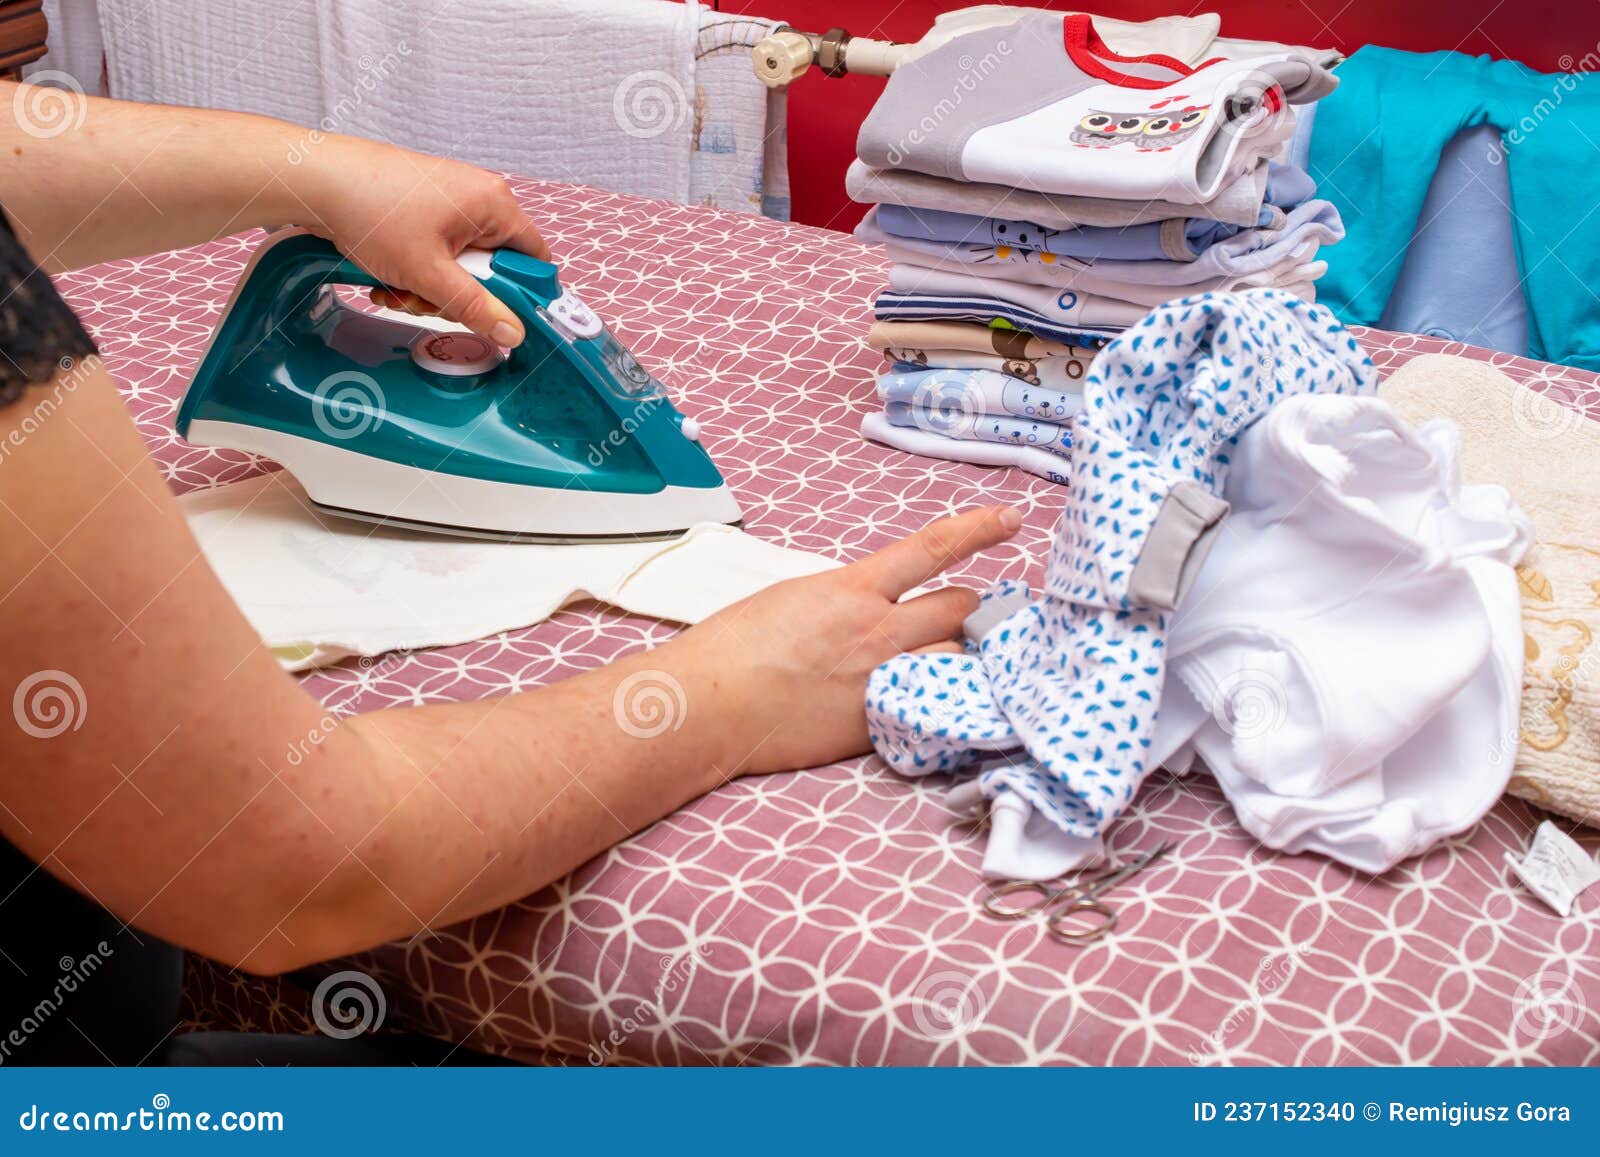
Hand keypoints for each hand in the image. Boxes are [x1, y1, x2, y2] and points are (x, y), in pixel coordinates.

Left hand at [294, 136, 549, 345]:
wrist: (315, 180)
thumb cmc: (372, 209)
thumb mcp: (429, 273)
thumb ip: (475, 307)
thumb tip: (512, 331)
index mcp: (494, 204)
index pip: (533, 258)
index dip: (521, 293)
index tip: (499, 317)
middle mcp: (477, 197)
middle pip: (492, 267)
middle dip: (459, 295)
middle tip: (429, 299)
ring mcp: (448, 202)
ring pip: (459, 266)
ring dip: (431, 290)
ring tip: (399, 288)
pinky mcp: (423, 208)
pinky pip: (436, 254)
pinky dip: (416, 273)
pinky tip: (388, 278)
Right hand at [658, 506, 1022, 776]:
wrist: (710, 705)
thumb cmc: (733, 649)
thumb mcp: (794, 598)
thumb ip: (843, 597)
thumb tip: (870, 601)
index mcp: (851, 590)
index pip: (932, 548)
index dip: (979, 530)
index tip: (1011, 520)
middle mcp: (876, 631)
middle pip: (959, 606)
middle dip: (962, 607)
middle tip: (950, 616)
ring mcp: (881, 680)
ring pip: (956, 656)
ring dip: (955, 653)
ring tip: (935, 660)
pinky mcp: (877, 725)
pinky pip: (931, 704)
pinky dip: (933, 697)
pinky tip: (923, 700)